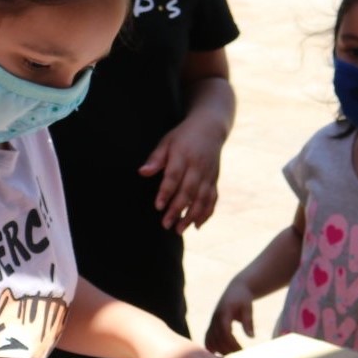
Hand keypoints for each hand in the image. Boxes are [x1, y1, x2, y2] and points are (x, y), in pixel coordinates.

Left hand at [139, 115, 224, 232]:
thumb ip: (156, 158)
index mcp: (183, 156)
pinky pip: (213, 199)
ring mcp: (208, 175)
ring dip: (192, 216)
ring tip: (180, 230)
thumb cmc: (183, 136)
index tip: (158, 206)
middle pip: (188, 191)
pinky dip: (207, 213)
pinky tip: (197, 226)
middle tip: (166, 225)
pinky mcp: (215, 180)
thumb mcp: (167, 142)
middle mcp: (198, 167)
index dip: (166, 192)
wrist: (210, 127)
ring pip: (202, 198)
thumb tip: (142, 172)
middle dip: (178, 209)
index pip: (174, 176)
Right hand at [204, 279, 255, 354]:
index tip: (242, 351)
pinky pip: (208, 338)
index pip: (225, 332)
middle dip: (227, 349)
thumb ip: (248, 321)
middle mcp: (215, 318)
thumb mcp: (248, 307)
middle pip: (217, 338)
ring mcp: (212, 321)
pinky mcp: (212, 324)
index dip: (232, 343)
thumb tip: (251, 337)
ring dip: (219, 350)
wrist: (235, 289)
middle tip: (238, 357)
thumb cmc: (243, 298)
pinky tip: (218, 356)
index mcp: (223, 313)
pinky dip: (211, 347)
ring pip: (210, 339)